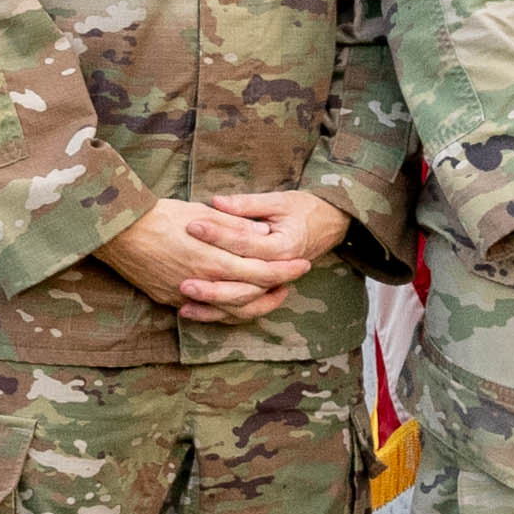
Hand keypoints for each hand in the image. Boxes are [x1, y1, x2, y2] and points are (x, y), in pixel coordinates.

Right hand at [96, 199, 315, 320]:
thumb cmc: (158, 215)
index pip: (261, 271)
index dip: (285, 269)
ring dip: (255, 305)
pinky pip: (206, 313)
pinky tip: (236, 304)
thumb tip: (263, 236)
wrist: (116, 232)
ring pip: (230, 311)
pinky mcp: (171, 299)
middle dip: (277, 287)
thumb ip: (234, 227)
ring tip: (271, 295)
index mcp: (214, 259)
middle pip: (250, 294)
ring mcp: (186, 295)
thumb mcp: (201, 213)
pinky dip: (225, 311)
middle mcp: (204, 283)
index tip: (303, 264)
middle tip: (295, 280)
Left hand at [180, 188, 353, 322]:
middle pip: (242, 282)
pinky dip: (220, 313)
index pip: (244, 243)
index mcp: (283, 246)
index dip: (217, 234)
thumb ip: (247, 204)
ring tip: (184, 301)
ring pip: (243, 304)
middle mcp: (279, 270)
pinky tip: (196, 312)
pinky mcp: (268, 291)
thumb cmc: (305, 209)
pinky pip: (244, 309)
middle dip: (210, 282)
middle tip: (181, 278)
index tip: (191, 225)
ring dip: (213, 305)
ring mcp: (275, 284)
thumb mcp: (279, 200)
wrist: (331, 224)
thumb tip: (216, 202)